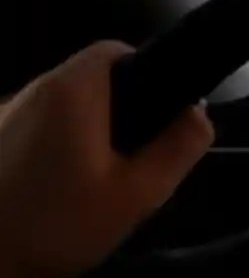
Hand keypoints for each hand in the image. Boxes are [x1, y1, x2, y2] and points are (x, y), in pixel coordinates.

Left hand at [0, 41, 212, 277]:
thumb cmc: (58, 227)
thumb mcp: (138, 194)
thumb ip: (177, 148)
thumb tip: (199, 115)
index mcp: (70, 93)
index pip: (114, 50)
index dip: (146, 72)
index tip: (161, 115)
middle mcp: (29, 92)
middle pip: (86, 81)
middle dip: (117, 111)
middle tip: (134, 162)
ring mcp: (0, 117)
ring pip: (58, 109)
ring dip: (82, 134)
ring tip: (93, 184)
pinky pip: (31, 132)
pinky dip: (51, 151)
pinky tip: (53, 194)